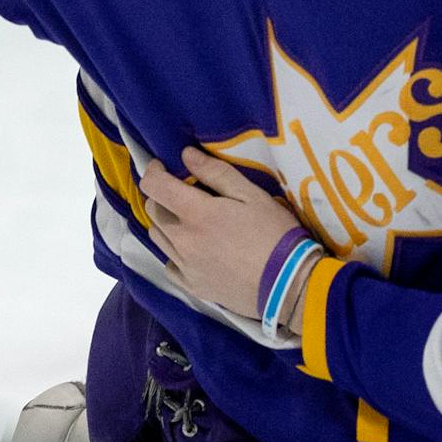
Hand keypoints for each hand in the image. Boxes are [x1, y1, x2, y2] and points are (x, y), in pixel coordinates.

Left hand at [138, 148, 302, 317]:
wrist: (288, 284)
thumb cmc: (274, 233)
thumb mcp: (252, 195)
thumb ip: (216, 173)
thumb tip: (186, 155)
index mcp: (196, 213)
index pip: (154, 186)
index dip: (153, 171)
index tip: (163, 167)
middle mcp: (182, 240)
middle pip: (153, 211)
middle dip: (162, 196)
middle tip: (186, 194)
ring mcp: (185, 266)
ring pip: (158, 237)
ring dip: (168, 223)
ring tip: (192, 222)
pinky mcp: (192, 286)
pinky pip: (169, 264)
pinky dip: (175, 253)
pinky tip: (196, 250)